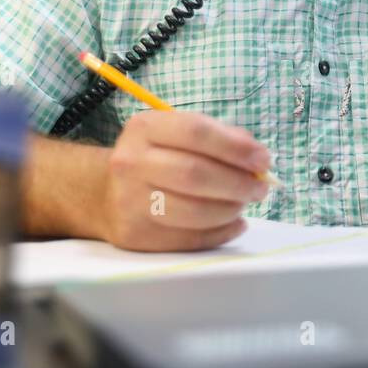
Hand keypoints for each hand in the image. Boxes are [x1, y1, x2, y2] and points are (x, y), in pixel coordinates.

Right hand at [99, 110, 272, 251]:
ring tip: (242, 205)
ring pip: (194, 211)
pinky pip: (189, 239)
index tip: (264, 161)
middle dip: (238, 183)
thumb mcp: (178, 134)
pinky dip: (221, 233)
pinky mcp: (135, 235)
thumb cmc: (156, 158)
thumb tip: (257, 158)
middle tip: (259, 189)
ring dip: (230, 210)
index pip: (197, 132)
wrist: (104, 193)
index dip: (236, 148)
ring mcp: (129, 201)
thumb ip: (220, 137)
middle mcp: (131, 162)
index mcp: (145, 128)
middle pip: (195, 174)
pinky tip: (233, 224)